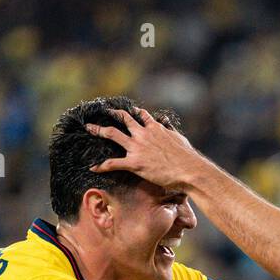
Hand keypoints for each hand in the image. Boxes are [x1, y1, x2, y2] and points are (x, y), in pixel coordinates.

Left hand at [86, 107, 205, 191]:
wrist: (189, 170)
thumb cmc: (187, 157)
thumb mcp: (179, 138)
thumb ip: (170, 129)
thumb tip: (167, 120)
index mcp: (155, 128)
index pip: (141, 115)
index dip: (133, 111)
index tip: (128, 109)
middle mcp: (143, 134)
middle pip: (123, 119)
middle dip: (111, 114)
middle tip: (102, 112)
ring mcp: (137, 148)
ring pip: (113, 134)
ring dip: (99, 130)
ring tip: (89, 128)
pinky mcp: (135, 163)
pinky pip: (113, 163)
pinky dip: (102, 165)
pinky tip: (93, 168)